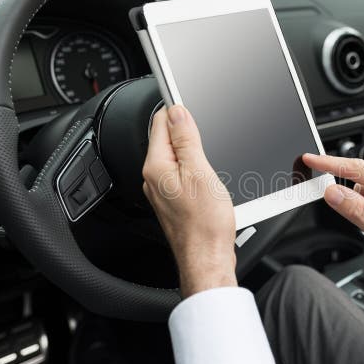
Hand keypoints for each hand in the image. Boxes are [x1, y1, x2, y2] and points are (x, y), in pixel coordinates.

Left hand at [142, 105, 236, 297]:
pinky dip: (194, 168)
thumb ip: (186, 140)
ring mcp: (163, 190)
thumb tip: (178, 112)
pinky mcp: (174, 201)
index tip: (192, 104)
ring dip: (192, 150)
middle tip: (208, 134)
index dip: (179, 110)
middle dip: (186, 129)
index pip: (161, 121)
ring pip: (175, 156)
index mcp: (156, 167)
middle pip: (167, 138)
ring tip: (210, 157)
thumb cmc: (205, 225)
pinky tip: (209, 177)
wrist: (207, 259)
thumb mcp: (201, 172)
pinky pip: (180, 173)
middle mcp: (154, 178)